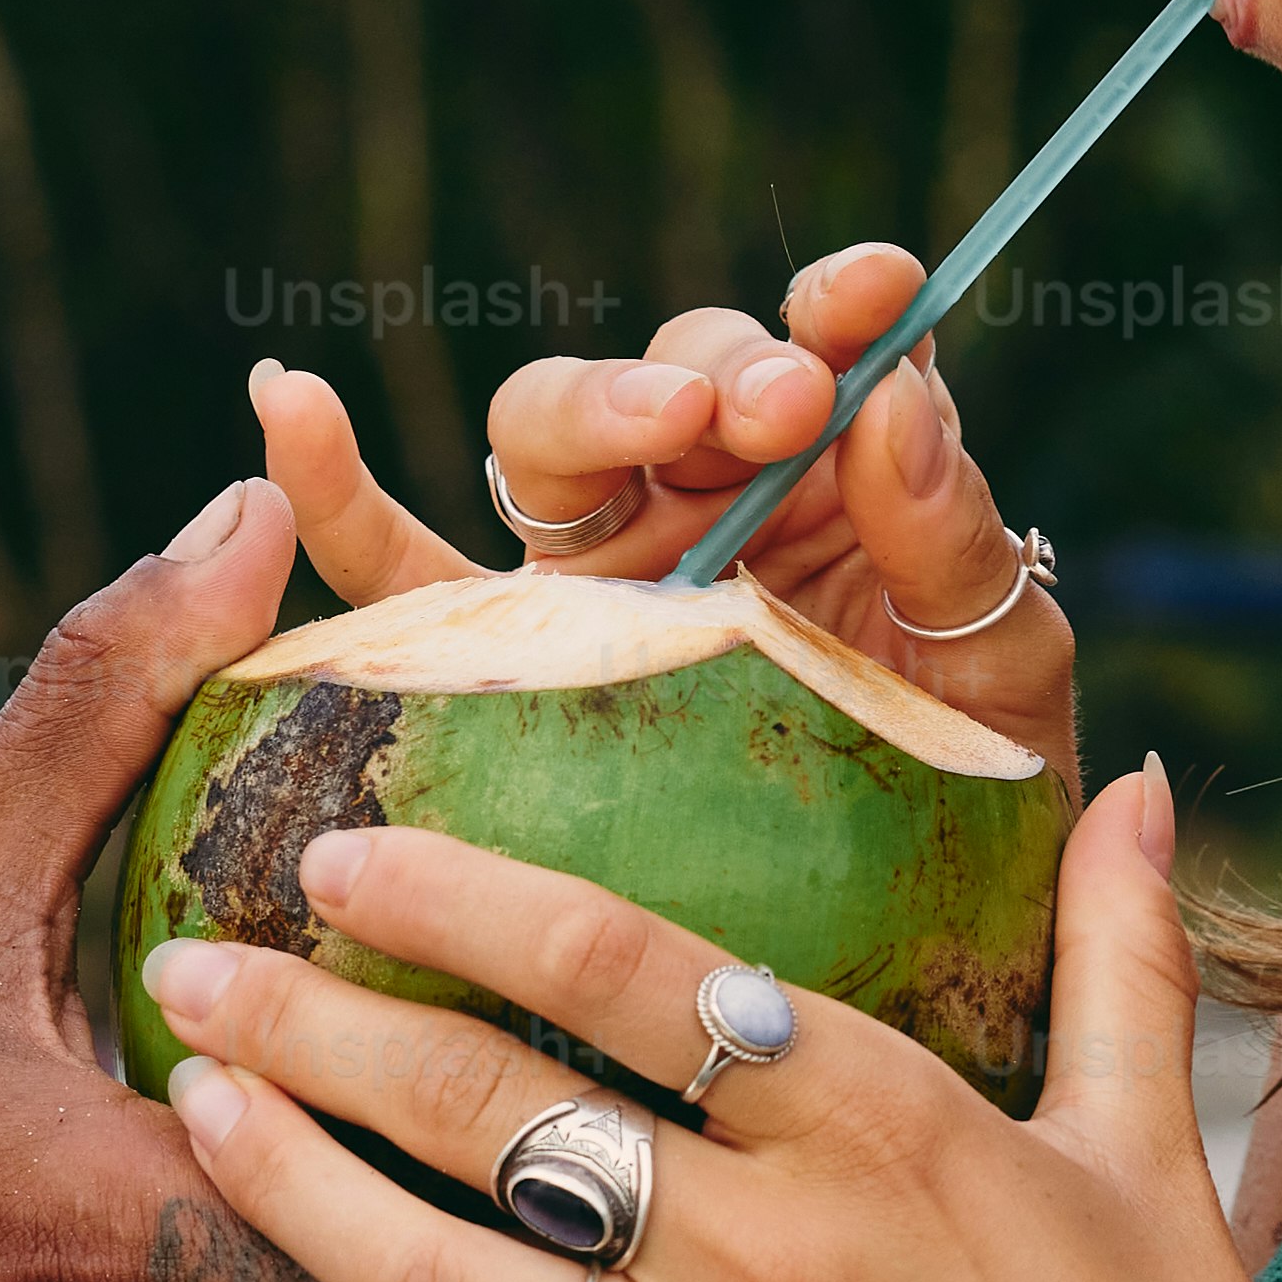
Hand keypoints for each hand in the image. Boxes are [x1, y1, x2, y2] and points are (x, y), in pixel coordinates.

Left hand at [117, 761, 1281, 1281]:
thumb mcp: (1151, 1144)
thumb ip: (1117, 950)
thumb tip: (1123, 781)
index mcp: (877, 1121)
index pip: (626, 968)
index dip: (465, 896)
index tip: (344, 844)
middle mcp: (767, 1254)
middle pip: (491, 1109)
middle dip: (315, 1024)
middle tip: (180, 967)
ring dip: (291, 1199)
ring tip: (187, 1116)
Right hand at [239, 245, 1078, 762]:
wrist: (888, 989)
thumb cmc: (961, 815)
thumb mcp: (995, 676)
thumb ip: (954, 539)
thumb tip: (899, 400)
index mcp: (837, 483)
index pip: (822, 350)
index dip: (837, 306)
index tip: (870, 291)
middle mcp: (707, 504)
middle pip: (671, 377)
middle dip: (715, 366)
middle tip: (770, 405)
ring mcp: (596, 579)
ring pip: (545, 443)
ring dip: (590, 407)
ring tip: (656, 427)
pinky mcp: (499, 665)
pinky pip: (394, 573)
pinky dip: (328, 490)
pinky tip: (285, 403)